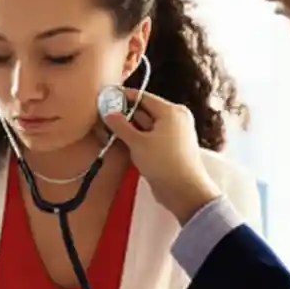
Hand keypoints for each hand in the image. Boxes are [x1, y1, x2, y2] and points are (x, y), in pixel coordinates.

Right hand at [102, 88, 221, 224]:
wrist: (185, 191)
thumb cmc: (163, 163)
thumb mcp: (137, 143)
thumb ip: (120, 125)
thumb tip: (108, 112)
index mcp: (171, 111)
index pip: (143, 97)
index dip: (123, 97)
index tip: (105, 98)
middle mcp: (176, 118)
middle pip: (145, 111)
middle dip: (125, 115)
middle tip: (104, 119)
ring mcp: (176, 133)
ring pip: (148, 125)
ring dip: (131, 129)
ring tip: (111, 133)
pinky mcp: (172, 147)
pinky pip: (152, 136)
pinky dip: (140, 139)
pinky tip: (125, 144)